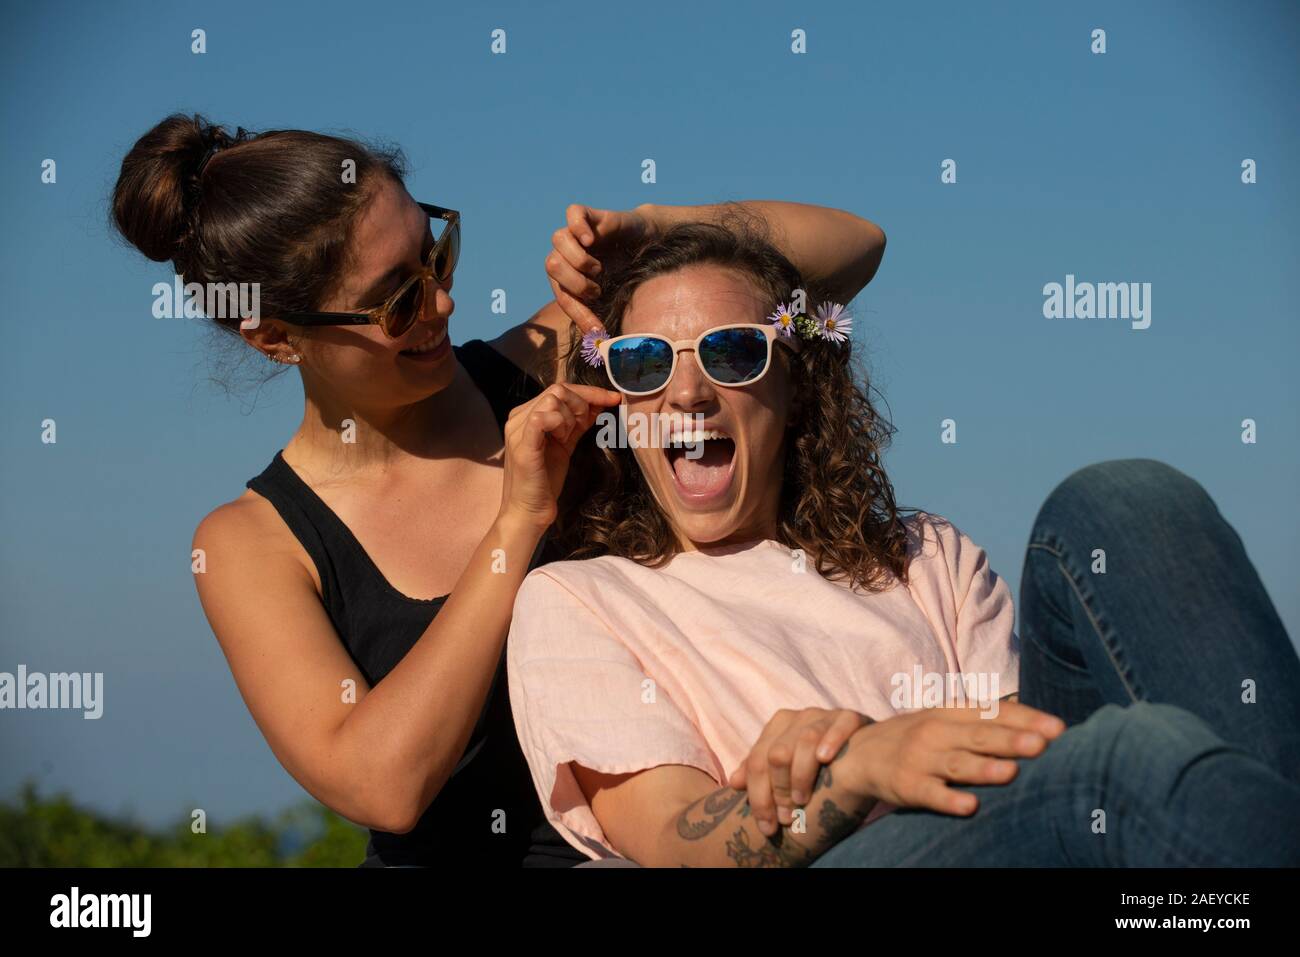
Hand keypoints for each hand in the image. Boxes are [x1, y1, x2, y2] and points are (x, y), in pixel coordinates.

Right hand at [498, 382, 621, 531]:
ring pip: (552, 399)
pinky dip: (560, 423)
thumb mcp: (565, 443)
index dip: (589, 391)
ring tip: (566, 438)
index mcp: (526, 415)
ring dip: (570, 417)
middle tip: (584, 425)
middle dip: (582, 403)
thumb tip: (600, 402)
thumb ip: (578, 422)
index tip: (613, 397)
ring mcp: (518, 430)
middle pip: (557, 389)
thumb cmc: (545, 480)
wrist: (529, 511)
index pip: (559, 389)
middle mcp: (518, 418)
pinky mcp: (522, 445)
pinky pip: (542, 417)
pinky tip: (561, 438)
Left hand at [545, 204, 652, 331]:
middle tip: (598, 289)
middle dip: (576, 282)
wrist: (646, 244)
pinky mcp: (588, 216)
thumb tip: (599, 346)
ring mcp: (575, 234)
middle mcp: (565, 254)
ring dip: (579, 260)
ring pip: (558, 240)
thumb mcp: (612, 299)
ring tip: (598, 269)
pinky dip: (579, 228)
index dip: (579, 312)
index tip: (599, 326)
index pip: (562, 295)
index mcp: (565, 277)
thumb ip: (601, 317)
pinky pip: (573, 213)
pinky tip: (592, 241)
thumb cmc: (626, 274)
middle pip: (550, 265)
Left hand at [727, 707, 869, 836]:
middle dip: (778, 790)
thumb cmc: (822, 767)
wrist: (869, 752)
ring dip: (801, 775)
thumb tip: (733, 781)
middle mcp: (800, 716)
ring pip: (805, 741)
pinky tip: (825, 758)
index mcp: (780, 724)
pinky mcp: (851, 717)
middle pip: (777, 753)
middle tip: (785, 818)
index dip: (759, 795)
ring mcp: (826, 715)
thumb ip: (761, 773)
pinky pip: (840, 724)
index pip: (758, 760)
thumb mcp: (788, 770)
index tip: (766, 824)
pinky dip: (831, 739)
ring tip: (801, 801)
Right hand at [851, 701, 1066, 815]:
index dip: (1025, 718)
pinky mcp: (907, 784)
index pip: (993, 712)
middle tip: (1041, 745)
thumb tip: (1042, 730)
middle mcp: (937, 731)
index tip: (1058, 728)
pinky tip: (969, 805)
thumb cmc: (920, 738)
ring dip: (984, 768)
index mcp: (951, 713)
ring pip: (957, 763)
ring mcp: (921, 758)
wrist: (862, 753)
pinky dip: (949, 799)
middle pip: (979, 736)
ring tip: (1011, 772)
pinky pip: (930, 793)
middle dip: (1011, 740)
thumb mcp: (946, 721)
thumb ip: (986, 723)